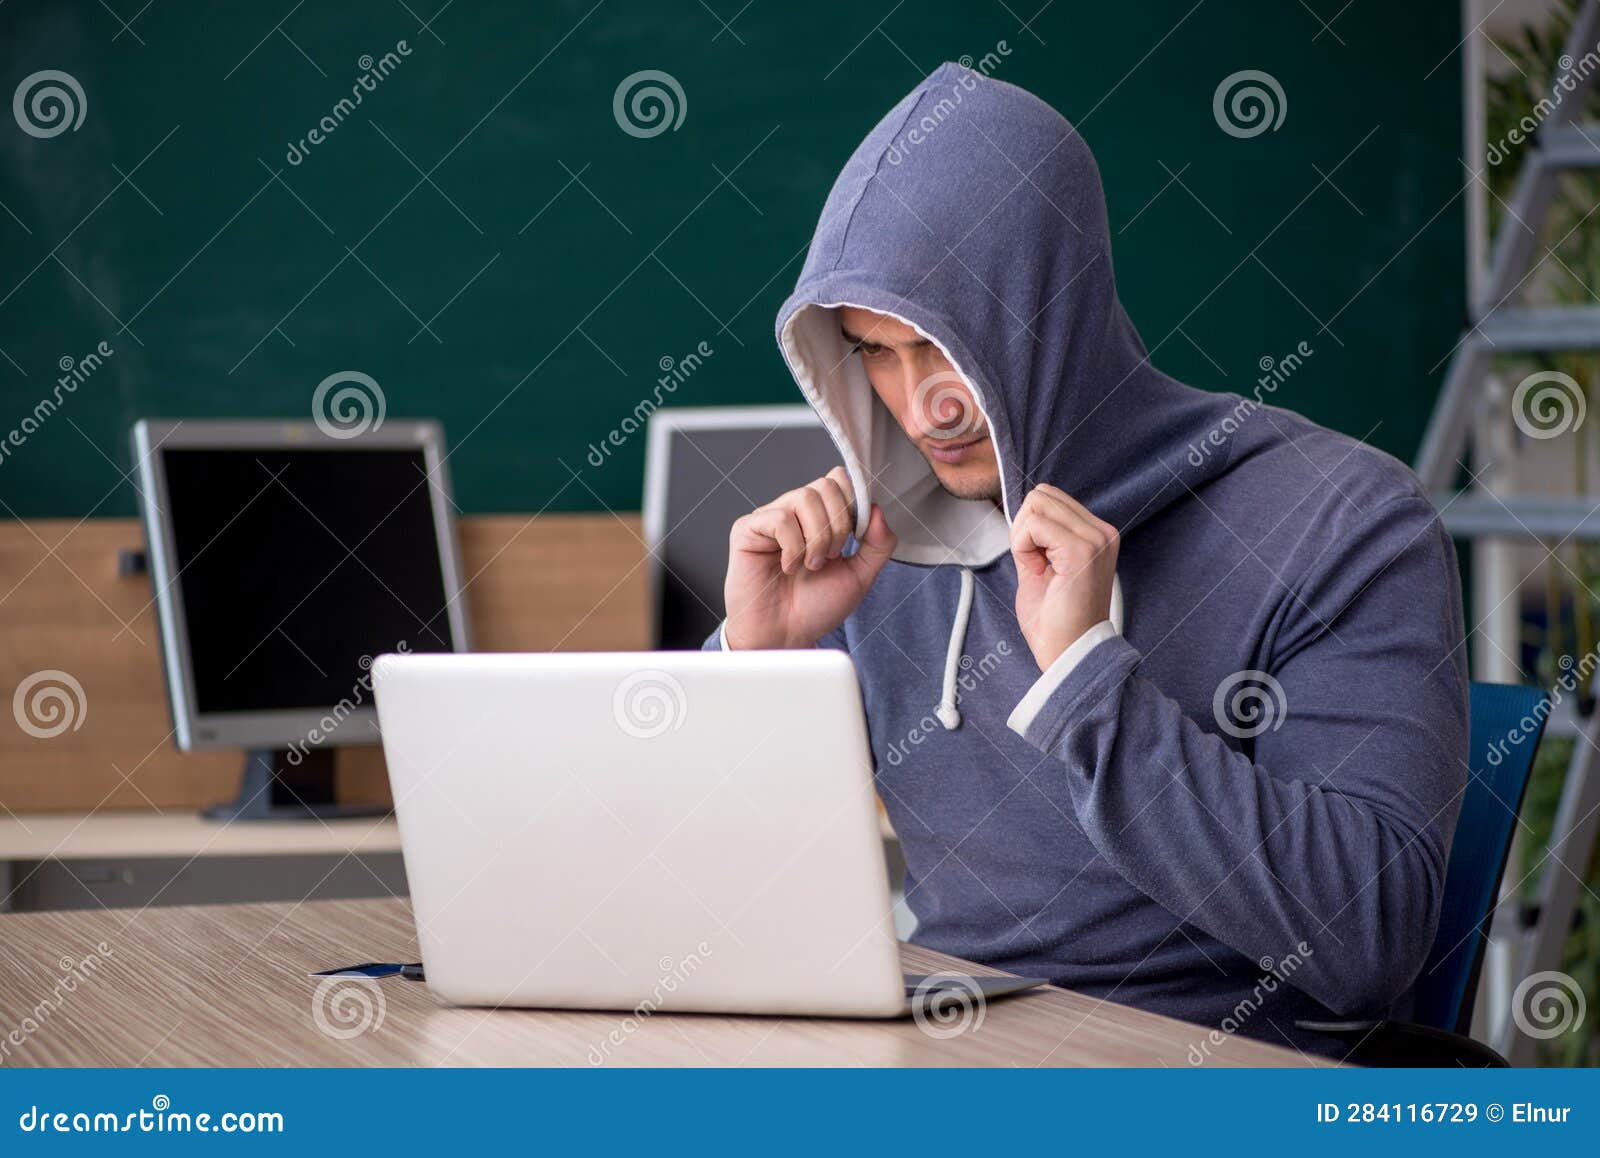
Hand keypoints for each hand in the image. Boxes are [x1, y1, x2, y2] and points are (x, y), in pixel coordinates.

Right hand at [724, 466, 896, 648]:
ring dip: (816, 539)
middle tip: (829, 558)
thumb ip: (877, 544)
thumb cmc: (815, 608)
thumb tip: (877, 510)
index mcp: (821, 517)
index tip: (852, 538)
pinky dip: (793, 547)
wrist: (785, 636)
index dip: (852, 503)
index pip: (839, 480)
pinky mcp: (747, 529)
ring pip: (805, 497)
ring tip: (809, 566)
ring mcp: (771, 518)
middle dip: (837, 525)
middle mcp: (795, 512)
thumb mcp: (860, 576)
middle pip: (826, 485)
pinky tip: (788, 567)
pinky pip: (780, 518)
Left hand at [1010, 484, 1117, 670]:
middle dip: (1024, 527)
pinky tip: (1037, 572)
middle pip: (1042, 494)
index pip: (1051, 498)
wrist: (1069, 654)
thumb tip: (1022, 513)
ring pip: (1037, 503)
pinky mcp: (1082, 550)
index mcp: (1096, 535)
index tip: (1037, 561)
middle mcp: (1101, 532)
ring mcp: (1095, 539)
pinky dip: (1023, 547)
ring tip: (1038, 569)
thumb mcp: (1043, 567)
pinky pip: (1034, 525)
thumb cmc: (1055, 620)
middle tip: (1033, 563)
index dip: (1030, 526)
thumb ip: (1037, 538)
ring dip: (1023, 536)